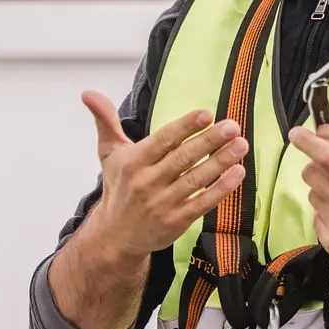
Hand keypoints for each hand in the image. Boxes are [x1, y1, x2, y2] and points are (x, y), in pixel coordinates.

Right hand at [79, 92, 247, 258]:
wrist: (115, 235)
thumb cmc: (118, 188)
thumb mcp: (109, 153)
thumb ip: (105, 121)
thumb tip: (88, 93)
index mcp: (133, 162)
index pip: (163, 140)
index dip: (185, 127)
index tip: (205, 114)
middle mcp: (147, 182)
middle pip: (183, 158)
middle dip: (210, 141)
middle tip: (232, 126)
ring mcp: (162, 203)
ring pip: (196, 179)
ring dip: (221, 162)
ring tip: (240, 145)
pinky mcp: (176, 221)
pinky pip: (202, 203)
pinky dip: (222, 189)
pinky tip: (237, 173)